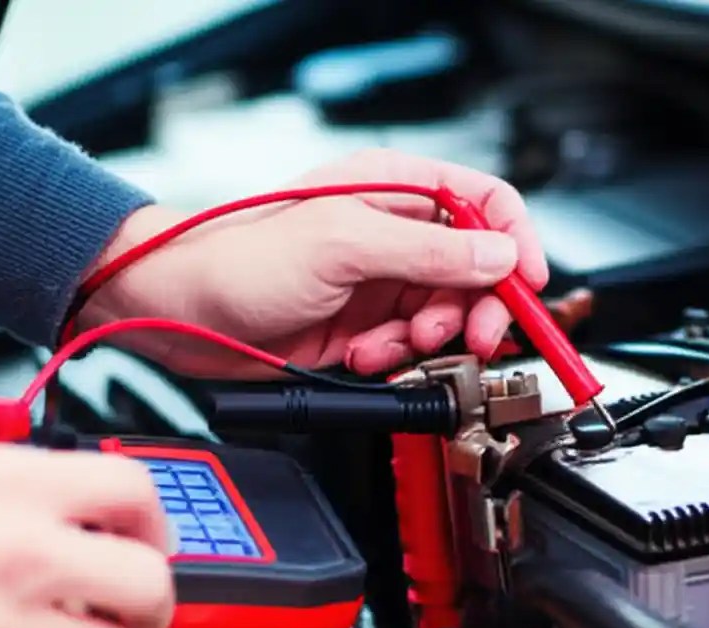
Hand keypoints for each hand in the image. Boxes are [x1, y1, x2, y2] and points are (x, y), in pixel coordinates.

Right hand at [0, 446, 173, 627]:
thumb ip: (26, 497)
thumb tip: (92, 522)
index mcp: (10, 483)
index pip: (133, 489)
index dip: (154, 523)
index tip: (148, 542)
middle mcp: (21, 545)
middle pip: (149, 581)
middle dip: (151, 605)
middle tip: (131, 612)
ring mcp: (4, 620)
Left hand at [78, 149, 547, 378]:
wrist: (180, 313)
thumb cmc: (238, 258)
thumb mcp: (343, 244)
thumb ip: (428, 252)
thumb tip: (496, 257)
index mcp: (394, 189)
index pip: (485, 204)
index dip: (515, 241)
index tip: (527, 283)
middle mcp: (395, 233)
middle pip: (478, 270)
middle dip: (477, 306)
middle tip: (473, 333)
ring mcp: (381, 282)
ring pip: (448, 315)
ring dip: (429, 337)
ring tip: (392, 342)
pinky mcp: (366, 327)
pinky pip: (411, 346)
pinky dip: (396, 357)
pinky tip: (363, 353)